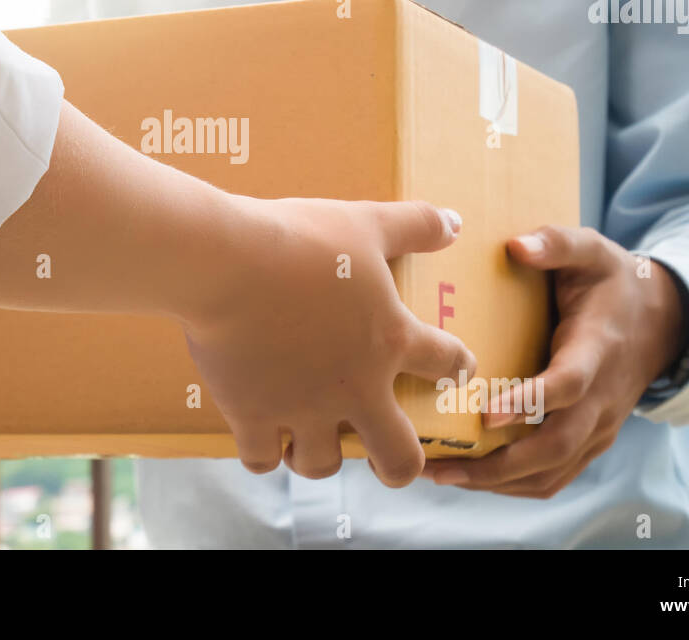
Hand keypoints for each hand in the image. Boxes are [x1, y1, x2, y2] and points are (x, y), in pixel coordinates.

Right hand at [182, 197, 473, 487]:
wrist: (228, 262)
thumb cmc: (301, 240)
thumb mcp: (366, 222)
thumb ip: (415, 225)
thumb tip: (455, 221)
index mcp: (390, 340)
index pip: (445, 362)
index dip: (458, 367)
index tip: (460, 369)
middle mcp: (354, 388)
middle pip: (397, 458)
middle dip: (399, 467)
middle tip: (387, 459)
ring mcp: (301, 408)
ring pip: (321, 464)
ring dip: (320, 456)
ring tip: (311, 440)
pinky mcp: (251, 414)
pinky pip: (260, 459)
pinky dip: (262, 453)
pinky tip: (261, 438)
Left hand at [422, 224, 688, 498]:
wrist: (662, 321)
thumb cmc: (611, 281)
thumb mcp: (591, 249)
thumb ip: (557, 243)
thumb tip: (516, 245)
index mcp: (597, 349)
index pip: (568, 384)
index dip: (531, 401)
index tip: (487, 413)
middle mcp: (601, 397)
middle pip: (556, 445)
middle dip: (499, 464)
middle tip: (443, 466)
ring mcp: (599, 426)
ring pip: (552, 472)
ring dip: (498, 482)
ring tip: (442, 476)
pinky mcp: (590, 440)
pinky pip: (555, 476)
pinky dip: (514, 486)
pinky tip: (470, 478)